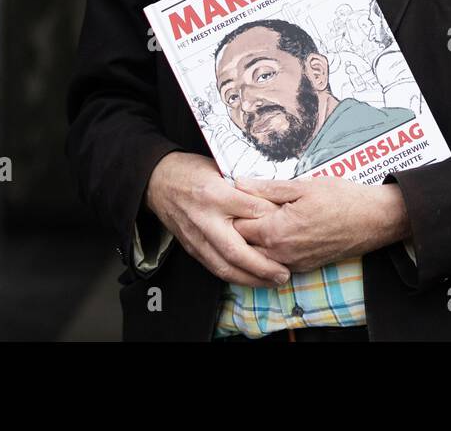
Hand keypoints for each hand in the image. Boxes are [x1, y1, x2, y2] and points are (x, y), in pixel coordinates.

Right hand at [144, 152, 290, 287]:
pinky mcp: (192, 248)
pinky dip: (235, 277)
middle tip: (284, 273)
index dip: (273, 219)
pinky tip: (251, 279)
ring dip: (251, 279)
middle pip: (236, 250)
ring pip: (224, 266)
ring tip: (273, 281)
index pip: (250, 209)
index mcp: (214, 194)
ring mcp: (196, 237)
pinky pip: (214, 268)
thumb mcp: (221, 169)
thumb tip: (275, 203)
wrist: (158, 183)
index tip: (292, 227)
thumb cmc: (192, 172)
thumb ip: (246, 187)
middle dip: (263, 266)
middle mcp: (204, 219)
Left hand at [231, 176, 410, 271]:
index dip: (233, 211)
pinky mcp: (302, 268)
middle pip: (243, 245)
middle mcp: (280, 253)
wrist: (373, 221)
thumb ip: (266, 188)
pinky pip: (275, 262)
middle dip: (238, 227)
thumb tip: (238, 182)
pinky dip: (268, 250)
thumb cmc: (341, 199)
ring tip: (257, 219)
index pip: (237, 226)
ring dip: (253, 240)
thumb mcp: (302, 186)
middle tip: (241, 208)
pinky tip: (274, 232)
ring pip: (258, 256)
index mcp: (276, 231)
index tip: (233, 198)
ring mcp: (291, 264)